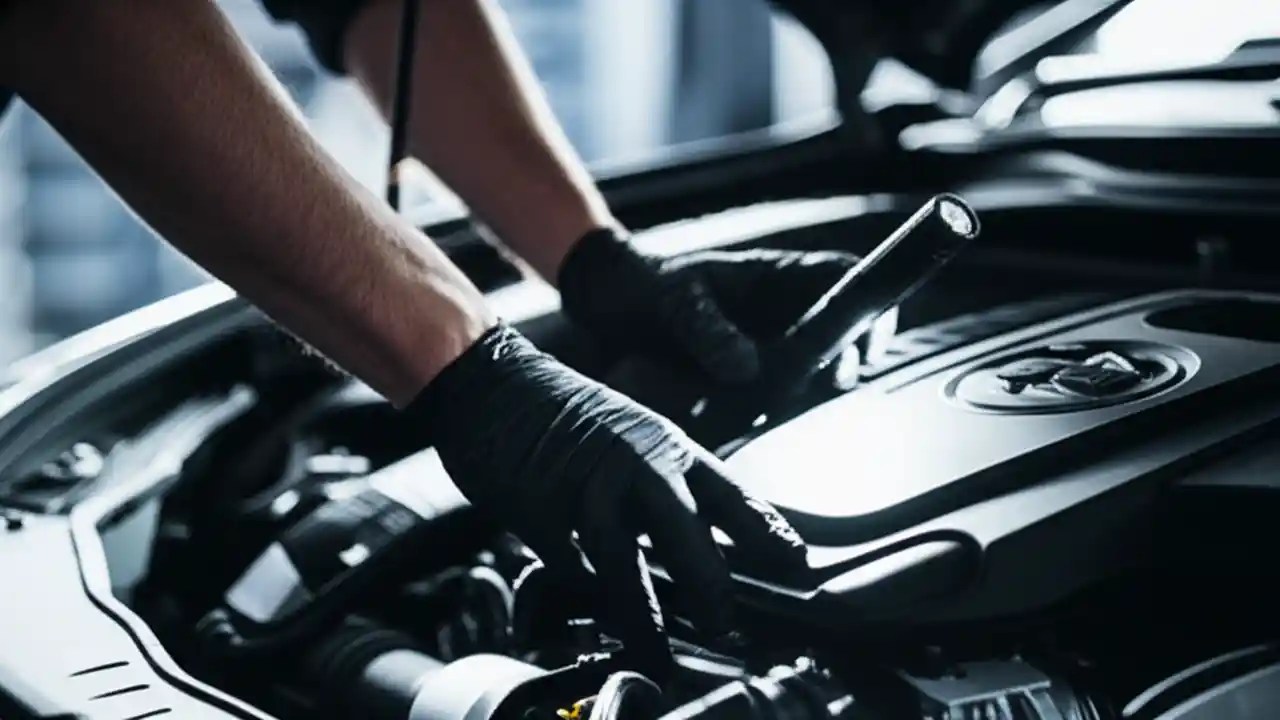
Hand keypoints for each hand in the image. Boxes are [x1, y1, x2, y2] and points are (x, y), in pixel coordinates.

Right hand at [406, 326, 806, 677]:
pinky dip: (581, 590)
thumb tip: (696, 540)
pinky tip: (591, 611)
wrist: (493, 381)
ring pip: (622, 557)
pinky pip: (566, 560)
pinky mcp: (538, 504)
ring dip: (642, 613)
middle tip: (724, 627)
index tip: (797, 563)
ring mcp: (585, 482)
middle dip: (708, 583)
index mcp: (666, 444)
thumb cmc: (563, 413)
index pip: (729, 493)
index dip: (764, 531)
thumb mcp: (631, 434)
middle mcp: (634, 461)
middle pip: (683, 529)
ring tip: (658, 653)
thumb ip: (664, 485)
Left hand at [557, 229, 860, 383]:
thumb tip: (748, 370)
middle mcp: (783, 313)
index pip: (845, 277)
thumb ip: (707, 329)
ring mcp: (769, 349)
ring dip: (804, 390)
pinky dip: (767, 412)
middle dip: (843, 360)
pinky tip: (746, 419)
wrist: (605, 305)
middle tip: (824, 379)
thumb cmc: (646, 286)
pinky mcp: (746, 384)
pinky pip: (772, 401)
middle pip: (843, 335)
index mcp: (778, 277)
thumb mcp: (673, 300)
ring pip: (813, 373)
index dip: (867, 306)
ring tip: (774, 398)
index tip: (861, 344)